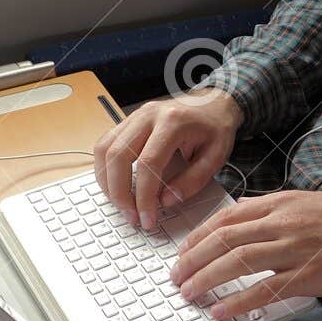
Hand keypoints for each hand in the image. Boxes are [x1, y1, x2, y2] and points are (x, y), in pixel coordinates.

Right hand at [92, 88, 242, 229]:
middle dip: (120, 193)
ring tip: (122, 205)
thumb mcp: (216, 156)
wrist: (214, 101)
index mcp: (173, 122)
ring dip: (107, 182)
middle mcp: (148, 115)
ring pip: (105, 149)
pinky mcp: (128, 121)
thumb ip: (193, 181)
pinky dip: (106, 169)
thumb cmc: (216, 127)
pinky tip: (117, 186)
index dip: (143, 196)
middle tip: (132, 217)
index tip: (147, 219)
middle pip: (118, 156)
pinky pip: (106, 144)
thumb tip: (165, 201)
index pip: (148, 163)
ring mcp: (135, 116)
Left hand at [168, 190, 321, 320]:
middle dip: (194, 258)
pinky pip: (264, 289)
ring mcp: (296, 248)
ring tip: (189, 292)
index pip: (228, 216)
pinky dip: (238, 301)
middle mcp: (284, 221)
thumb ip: (276, 211)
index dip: (199, 235)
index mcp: (282, 202)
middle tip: (177, 275)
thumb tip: (243, 222)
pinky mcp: (308, 275)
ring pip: (238, 261)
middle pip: (225, 238)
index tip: (183, 250)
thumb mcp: (309, 202)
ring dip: (207, 278)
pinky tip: (222, 310)